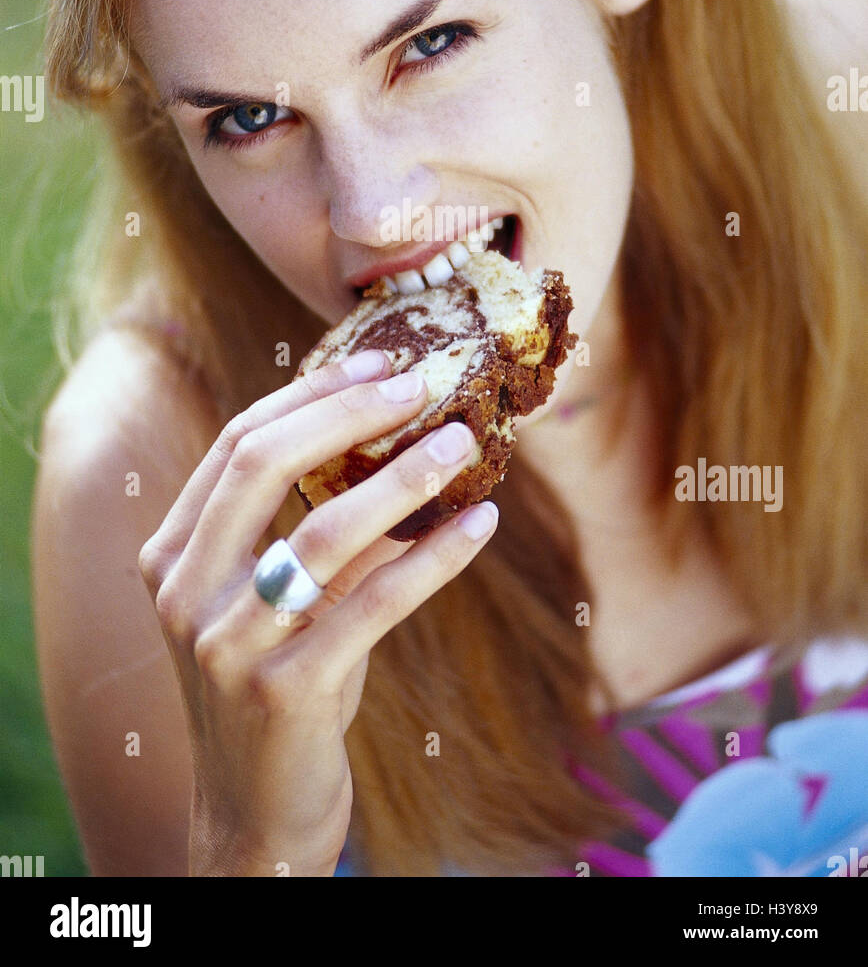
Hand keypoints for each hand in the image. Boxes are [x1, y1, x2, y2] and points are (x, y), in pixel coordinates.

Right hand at [138, 350, 498, 875]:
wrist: (256, 811)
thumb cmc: (280, 686)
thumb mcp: (286, 601)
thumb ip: (324, 529)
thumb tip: (410, 443)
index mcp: (173, 555)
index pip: (237, 446)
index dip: (309, 395)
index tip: (377, 361)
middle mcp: (186, 593)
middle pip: (262, 466)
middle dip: (347, 412)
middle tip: (419, 384)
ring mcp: (229, 644)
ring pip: (323, 530)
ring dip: (403, 476)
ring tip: (463, 441)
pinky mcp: (285, 691)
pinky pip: (375, 601)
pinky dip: (437, 554)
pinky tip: (482, 522)